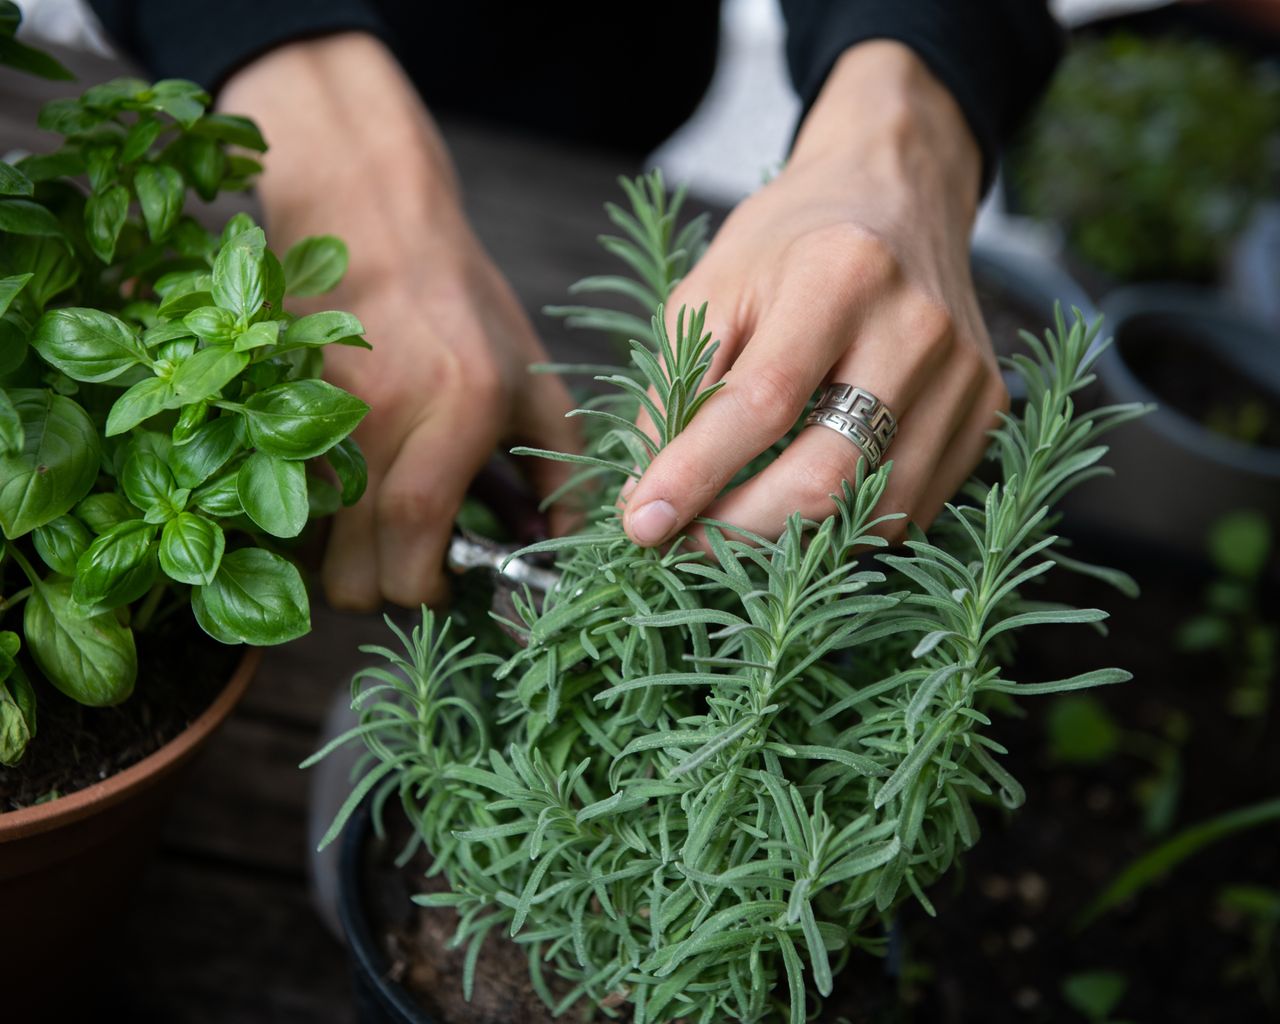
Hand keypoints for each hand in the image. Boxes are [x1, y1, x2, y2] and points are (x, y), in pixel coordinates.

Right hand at [220, 33, 577, 607]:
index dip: (425, 585)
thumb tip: (557, 546)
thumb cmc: (465, 310)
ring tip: (379, 535)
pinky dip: (311, 526)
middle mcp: (382, 418)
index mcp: (458, 410)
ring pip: (313, 545)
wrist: (374, 228)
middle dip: (385, 590)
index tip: (445, 585)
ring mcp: (319, 414)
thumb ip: (560, 472)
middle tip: (413, 565)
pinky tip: (344, 503)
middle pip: (356, 562)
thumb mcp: (535, 385)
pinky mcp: (276, 410)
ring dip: (345, 564)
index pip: (417, 534)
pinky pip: (283, 504)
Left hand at [621, 42, 1005, 547]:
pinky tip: (804, 501)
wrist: (897, 193)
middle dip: (741, 530)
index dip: (697, 475)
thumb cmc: (790, 241)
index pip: (762, 404)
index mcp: (839, 275)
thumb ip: (678, 386)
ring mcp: (963, 374)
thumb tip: (651, 494)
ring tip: (736, 522)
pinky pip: (911, 507)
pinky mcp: (985, 408)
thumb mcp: (713, 287)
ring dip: (791, 539)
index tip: (643, 525)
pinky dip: (846, 525)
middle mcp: (915, 328)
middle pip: (827, 475)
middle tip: (686, 542)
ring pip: (872, 509)